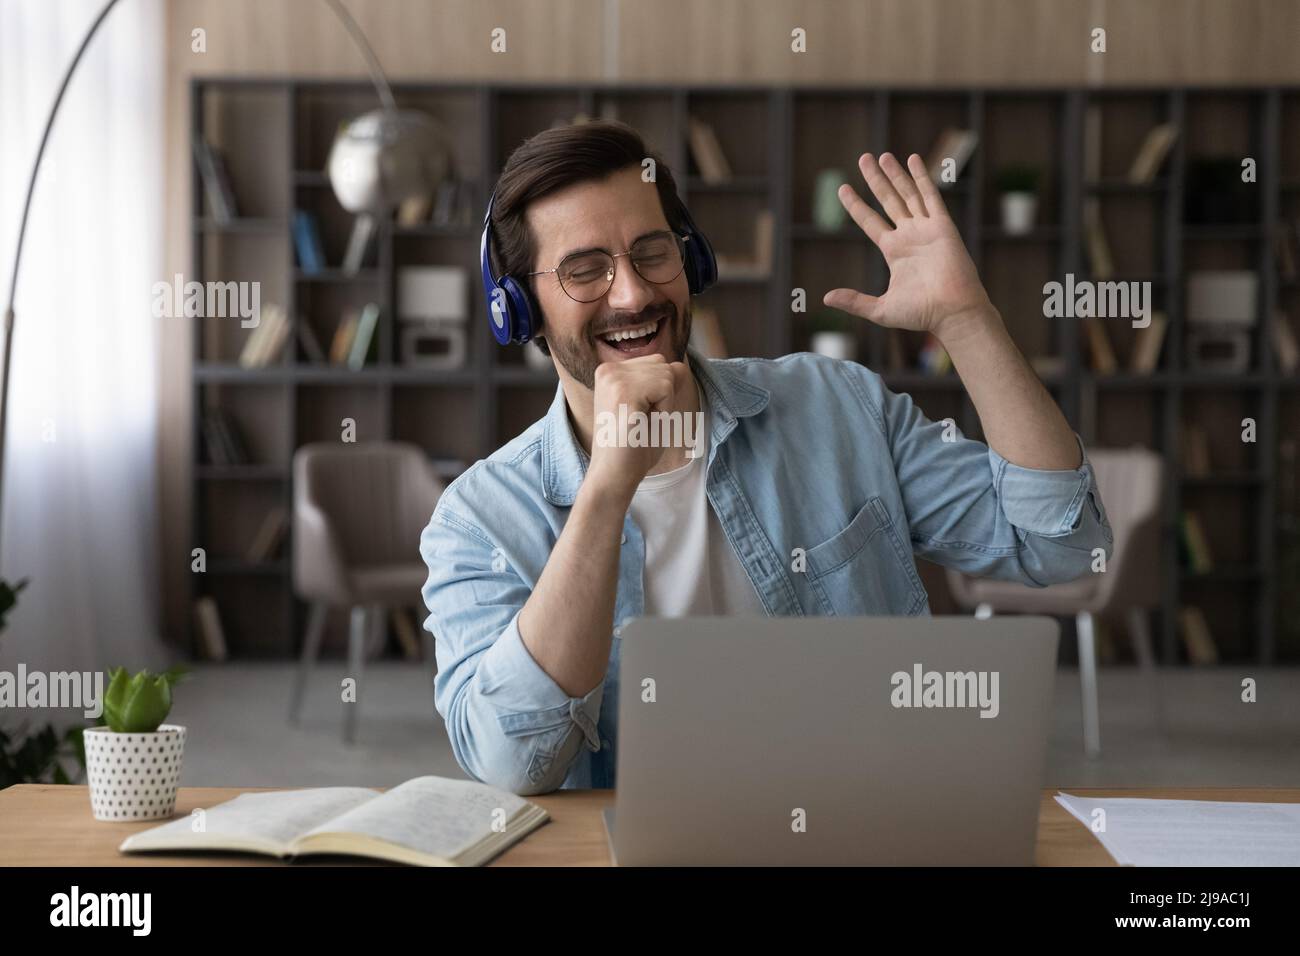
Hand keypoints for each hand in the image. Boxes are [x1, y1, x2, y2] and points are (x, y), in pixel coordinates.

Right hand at [585, 354, 692, 498]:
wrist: (614, 474)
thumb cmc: (634, 445)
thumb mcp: (652, 406)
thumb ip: (664, 382)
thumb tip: (679, 365)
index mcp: (610, 371)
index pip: (658, 364)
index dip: (660, 393)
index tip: (639, 415)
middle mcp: (608, 369)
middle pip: (663, 365)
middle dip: (663, 395)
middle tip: (642, 420)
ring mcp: (613, 379)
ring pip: (667, 375)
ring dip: (664, 404)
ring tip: (642, 422)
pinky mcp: (623, 392)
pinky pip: (666, 388)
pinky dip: (664, 410)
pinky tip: (643, 424)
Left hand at [823, 152, 994, 336]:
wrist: (952, 312)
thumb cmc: (921, 313)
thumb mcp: (880, 309)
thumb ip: (854, 301)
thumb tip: (826, 297)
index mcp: (894, 251)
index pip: (870, 221)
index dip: (856, 205)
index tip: (843, 189)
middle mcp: (909, 236)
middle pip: (888, 200)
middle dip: (876, 180)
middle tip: (863, 158)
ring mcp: (926, 228)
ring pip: (907, 194)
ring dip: (895, 174)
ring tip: (882, 156)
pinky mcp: (942, 226)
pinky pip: (930, 196)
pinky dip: (921, 177)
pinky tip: (912, 160)